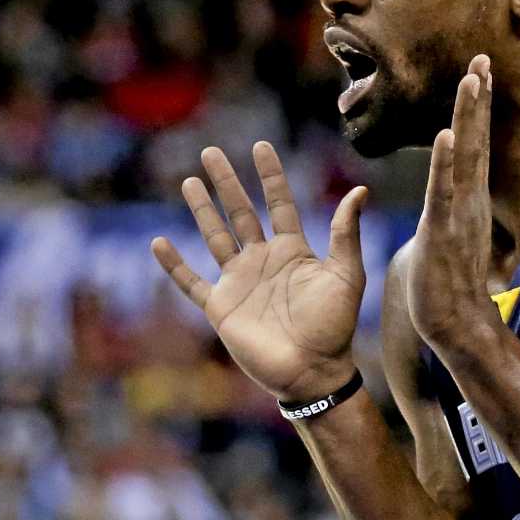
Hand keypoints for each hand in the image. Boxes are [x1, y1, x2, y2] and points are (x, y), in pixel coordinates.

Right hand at [152, 141, 367, 402]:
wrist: (311, 372)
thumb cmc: (334, 327)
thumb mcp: (346, 274)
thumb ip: (346, 233)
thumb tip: (360, 188)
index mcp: (293, 250)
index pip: (279, 203)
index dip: (270, 176)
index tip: (260, 147)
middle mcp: (262, 260)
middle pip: (240, 212)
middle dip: (226, 182)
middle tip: (211, 151)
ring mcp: (239, 282)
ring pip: (214, 236)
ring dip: (201, 210)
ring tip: (189, 181)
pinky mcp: (221, 307)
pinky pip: (191, 281)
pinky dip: (174, 264)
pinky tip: (159, 242)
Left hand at [408, 56, 500, 356]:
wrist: (456, 326)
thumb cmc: (448, 285)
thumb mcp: (447, 236)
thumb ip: (451, 211)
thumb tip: (449, 196)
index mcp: (466, 199)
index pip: (472, 144)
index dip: (475, 107)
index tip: (478, 69)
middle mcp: (468, 200)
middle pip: (475, 139)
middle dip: (478, 98)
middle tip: (482, 57)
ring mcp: (458, 214)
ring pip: (466, 156)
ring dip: (468, 116)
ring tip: (471, 78)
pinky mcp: (444, 232)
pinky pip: (445, 192)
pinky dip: (447, 163)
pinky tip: (448, 134)